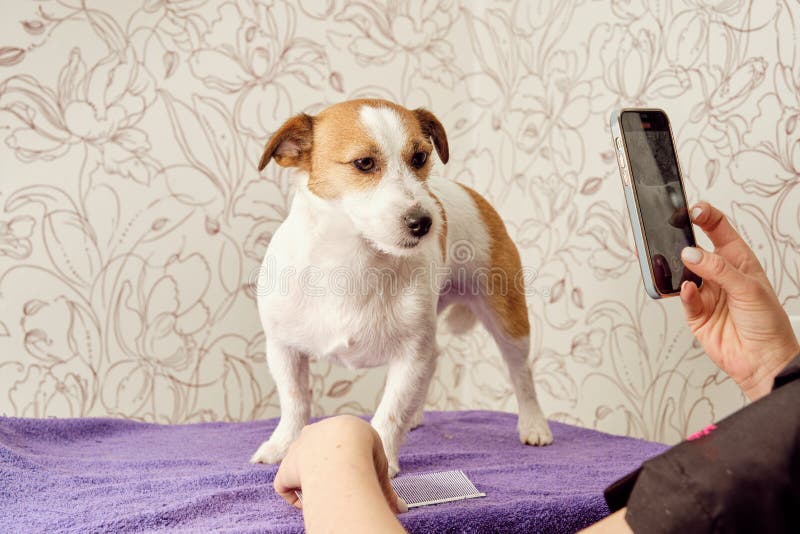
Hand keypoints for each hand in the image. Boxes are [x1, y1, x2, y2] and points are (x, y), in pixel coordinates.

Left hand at [273, 415, 406, 514]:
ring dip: (308, 482)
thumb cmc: (366, 453)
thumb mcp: (380, 465)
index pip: (335, 444)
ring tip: (324, 496)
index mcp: (336, 429)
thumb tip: (399, 508)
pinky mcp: (285, 468)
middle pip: (314, 452)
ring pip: (298, 467)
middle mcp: (313, 434)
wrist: (344, 446)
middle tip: (338, 486)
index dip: (343, 461)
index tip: (352, 476)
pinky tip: (306, 504)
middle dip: (323, 469)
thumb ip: (384, 487)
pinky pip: (283, 485)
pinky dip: (292, 496)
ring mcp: (296, 450)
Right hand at [679, 202, 799, 400]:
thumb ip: (718, 269)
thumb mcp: (749, 288)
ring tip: (680, 264)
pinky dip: (683, 294)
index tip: (691, 211)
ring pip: (683, 273)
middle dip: (682, 240)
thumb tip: (691, 254)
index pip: (718, 228)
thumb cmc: (768, 323)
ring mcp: (705, 293)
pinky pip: (682, 297)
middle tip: (671, 233)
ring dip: (679, 269)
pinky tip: (690, 291)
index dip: (704, 216)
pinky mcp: (694, 313)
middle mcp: (719, 274)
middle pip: (695, 249)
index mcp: (737, 260)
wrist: (763, 361)